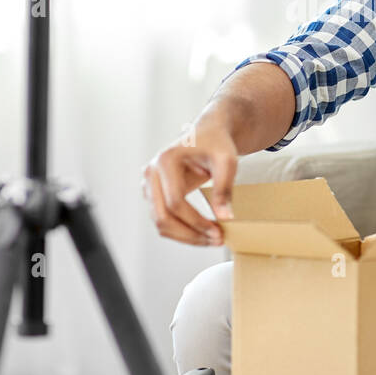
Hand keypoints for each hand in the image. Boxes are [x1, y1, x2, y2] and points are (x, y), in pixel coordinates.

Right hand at [143, 124, 236, 245]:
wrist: (208, 134)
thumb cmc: (217, 144)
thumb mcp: (227, 161)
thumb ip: (224, 188)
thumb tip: (225, 218)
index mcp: (165, 160)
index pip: (175, 202)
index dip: (196, 221)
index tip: (218, 231)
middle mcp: (151, 172)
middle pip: (163, 216)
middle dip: (190, 234)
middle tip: (216, 240)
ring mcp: (149, 184)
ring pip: (160, 222)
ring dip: (185, 236)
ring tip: (211, 239)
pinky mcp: (153, 193)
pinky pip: (163, 219)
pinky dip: (181, 230)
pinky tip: (202, 233)